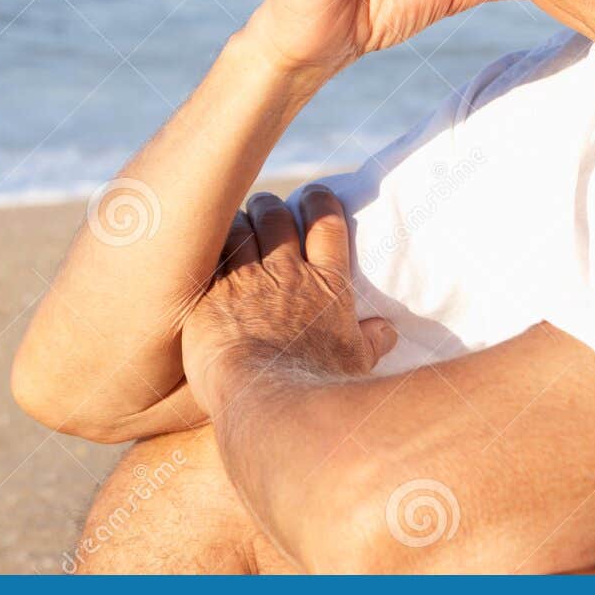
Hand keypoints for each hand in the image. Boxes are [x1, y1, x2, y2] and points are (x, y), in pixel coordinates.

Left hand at [183, 186, 396, 414]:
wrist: (269, 397)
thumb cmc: (318, 385)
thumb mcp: (355, 363)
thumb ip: (371, 342)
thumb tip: (388, 332)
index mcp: (327, 284)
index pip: (326, 225)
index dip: (320, 204)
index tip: (314, 197)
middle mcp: (287, 273)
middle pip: (277, 219)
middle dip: (271, 207)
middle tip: (267, 208)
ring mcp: (246, 280)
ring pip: (242, 229)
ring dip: (240, 221)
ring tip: (237, 222)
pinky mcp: (212, 295)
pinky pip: (211, 255)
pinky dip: (211, 246)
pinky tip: (206, 248)